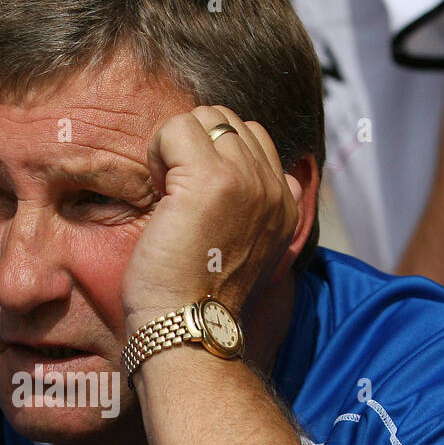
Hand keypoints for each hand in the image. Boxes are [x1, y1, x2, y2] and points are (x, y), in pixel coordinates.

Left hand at [122, 105, 300, 326]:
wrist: (185, 326)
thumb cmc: (195, 294)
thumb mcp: (243, 246)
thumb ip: (253, 205)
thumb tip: (243, 169)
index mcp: (284, 204)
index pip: (253, 137)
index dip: (213, 155)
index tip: (194, 199)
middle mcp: (273, 188)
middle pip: (227, 120)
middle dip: (193, 145)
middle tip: (176, 194)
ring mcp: (247, 181)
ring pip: (204, 118)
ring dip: (175, 147)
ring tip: (168, 192)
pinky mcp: (212, 180)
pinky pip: (177, 128)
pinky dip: (158, 152)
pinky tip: (160, 192)